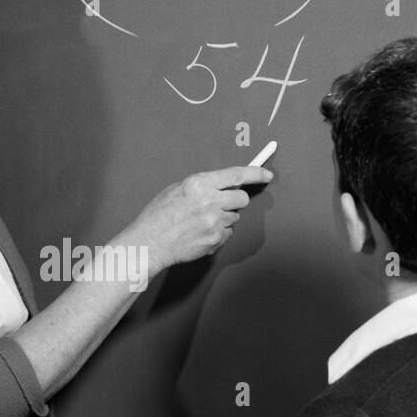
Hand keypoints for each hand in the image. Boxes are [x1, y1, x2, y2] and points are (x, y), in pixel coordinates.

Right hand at [123, 165, 273, 274]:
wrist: (149, 243)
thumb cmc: (158, 216)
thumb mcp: (177, 189)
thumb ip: (203, 186)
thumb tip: (224, 186)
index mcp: (199, 183)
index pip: (237, 175)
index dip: (256, 173)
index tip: (266, 175)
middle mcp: (210, 201)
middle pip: (242, 198)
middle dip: (235, 201)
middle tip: (220, 205)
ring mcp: (214, 222)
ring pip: (234, 217)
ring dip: (223, 218)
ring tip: (200, 223)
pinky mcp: (216, 239)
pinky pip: (227, 233)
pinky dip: (217, 233)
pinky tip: (200, 234)